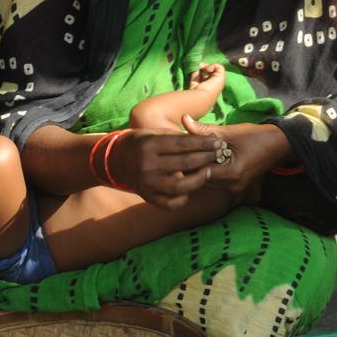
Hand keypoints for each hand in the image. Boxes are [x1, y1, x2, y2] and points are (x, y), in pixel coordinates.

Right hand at [106, 128, 226, 209]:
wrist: (115, 160)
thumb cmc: (141, 143)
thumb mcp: (154, 133)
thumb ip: (177, 136)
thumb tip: (206, 138)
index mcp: (149, 145)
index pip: (182, 144)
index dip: (203, 144)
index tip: (219, 142)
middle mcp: (147, 165)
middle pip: (184, 164)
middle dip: (206, 158)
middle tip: (221, 154)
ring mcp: (147, 183)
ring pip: (180, 187)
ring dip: (199, 180)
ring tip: (209, 172)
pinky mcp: (147, 197)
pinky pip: (170, 203)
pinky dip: (183, 199)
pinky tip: (191, 191)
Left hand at [180, 117, 292, 197]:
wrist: (277, 144)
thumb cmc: (255, 136)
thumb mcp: (229, 131)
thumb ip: (205, 129)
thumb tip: (183, 119)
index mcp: (233, 173)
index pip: (200, 170)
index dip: (189, 158)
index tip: (180, 146)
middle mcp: (233, 185)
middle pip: (200, 178)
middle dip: (191, 163)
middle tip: (180, 148)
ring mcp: (234, 188)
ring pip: (205, 180)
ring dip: (198, 166)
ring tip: (189, 151)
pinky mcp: (233, 186)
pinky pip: (214, 179)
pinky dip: (207, 168)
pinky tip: (201, 157)